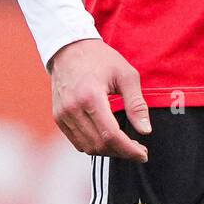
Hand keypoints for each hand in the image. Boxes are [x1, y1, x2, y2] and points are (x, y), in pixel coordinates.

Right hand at [48, 39, 150, 161]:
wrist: (69, 48)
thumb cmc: (101, 59)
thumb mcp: (126, 75)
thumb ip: (136, 104)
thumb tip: (145, 131)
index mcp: (90, 96)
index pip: (110, 135)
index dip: (129, 149)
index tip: (143, 154)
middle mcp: (72, 109)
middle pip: (99, 145)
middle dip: (122, 152)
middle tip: (138, 149)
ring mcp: (62, 114)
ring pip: (87, 147)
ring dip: (108, 151)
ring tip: (125, 145)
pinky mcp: (58, 117)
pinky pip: (77, 142)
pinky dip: (94, 145)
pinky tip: (108, 139)